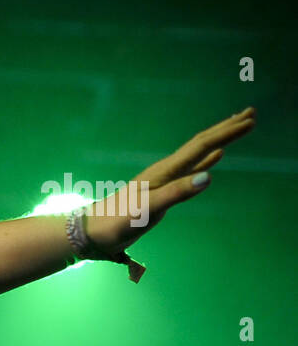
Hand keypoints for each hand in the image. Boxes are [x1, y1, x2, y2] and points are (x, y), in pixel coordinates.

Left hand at [86, 108, 256, 252]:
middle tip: (252, 113)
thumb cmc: (118, 223)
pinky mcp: (162, 191)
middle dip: (226, 128)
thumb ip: (177, 193)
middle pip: (201, 143)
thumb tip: (209, 176)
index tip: (250, 119)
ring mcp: (164, 180)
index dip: (227, 132)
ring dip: (220, 139)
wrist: (93, 232)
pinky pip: (190, 170)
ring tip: (238, 127)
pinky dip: (206, 161)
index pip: (201, 146)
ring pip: (198, 153)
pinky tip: (216, 159)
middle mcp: (165, 171)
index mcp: (164, 172)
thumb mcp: (148, 210)